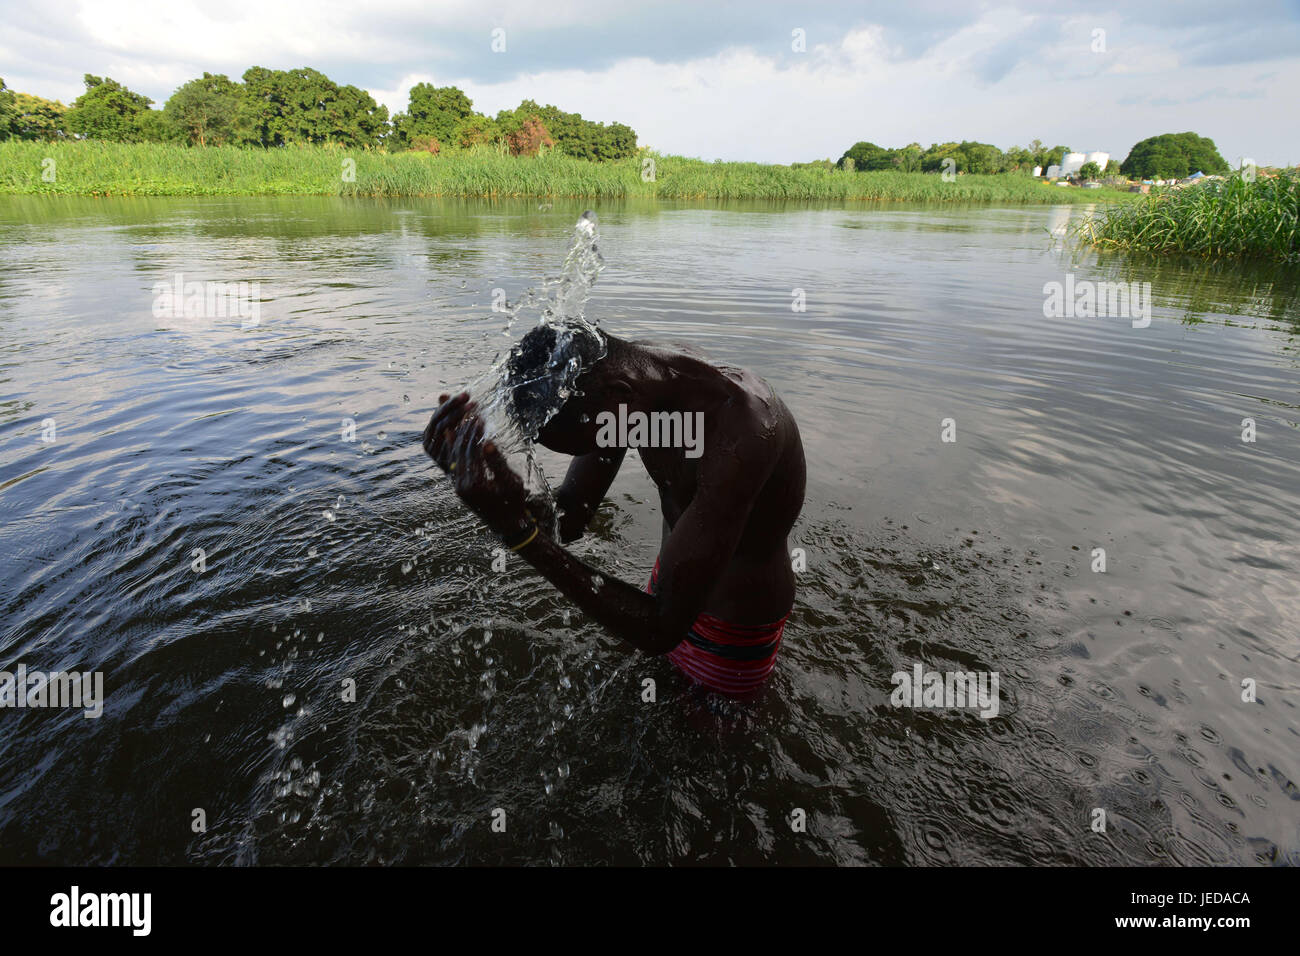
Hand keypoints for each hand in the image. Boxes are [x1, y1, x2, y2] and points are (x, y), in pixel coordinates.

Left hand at [424, 392, 533, 539]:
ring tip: (463, 418)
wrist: (507, 524)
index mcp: (475, 483)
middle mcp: (462, 484)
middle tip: (469, 412)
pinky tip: (450, 433)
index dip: (474, 431)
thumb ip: (498, 463)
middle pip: (460, 450)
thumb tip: (488, 443)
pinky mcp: (459, 485)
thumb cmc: (514, 503)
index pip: (471, 450)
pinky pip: (454, 462)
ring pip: (454, 455)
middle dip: (464, 430)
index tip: (478, 415)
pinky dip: (453, 446)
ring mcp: (458, 485)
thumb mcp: (511, 483)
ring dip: (458, 435)